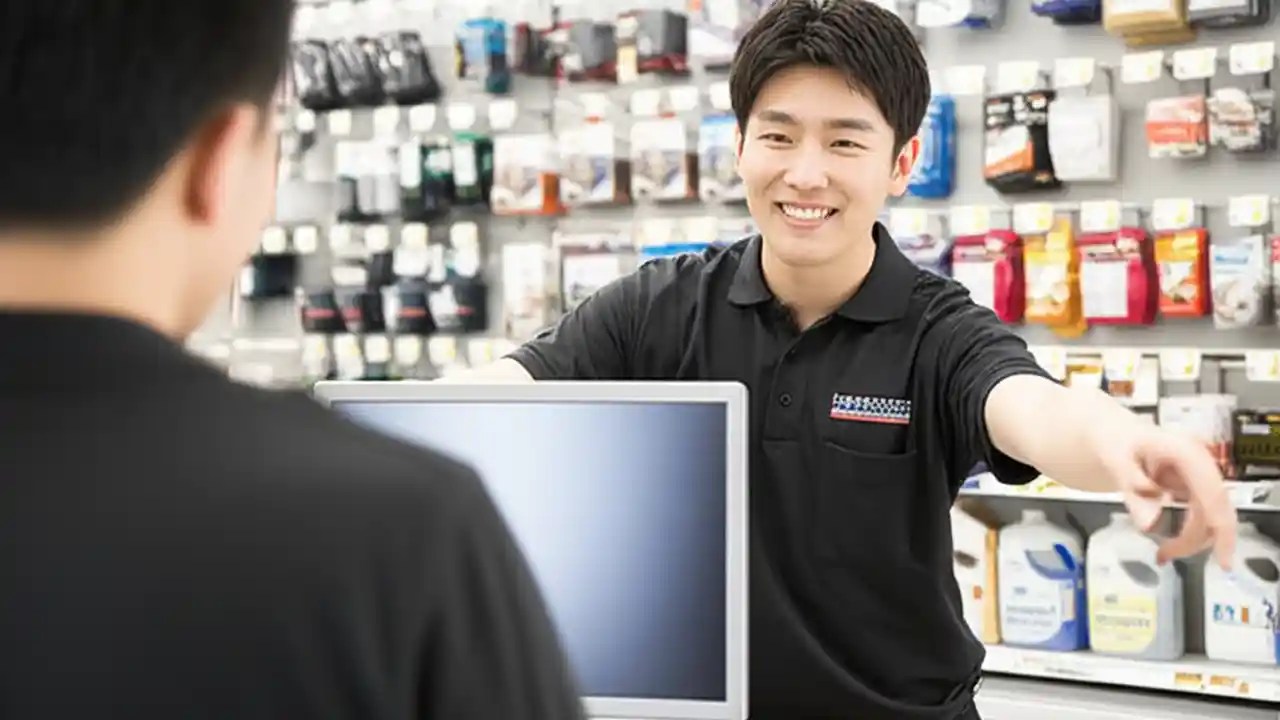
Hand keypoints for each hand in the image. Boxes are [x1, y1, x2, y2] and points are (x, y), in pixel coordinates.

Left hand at [1111, 426, 1236, 569]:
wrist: (1117, 436)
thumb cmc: (1115, 444)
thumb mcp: (1113, 460)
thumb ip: (1131, 486)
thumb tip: (1150, 523)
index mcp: (1187, 452)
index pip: (1212, 494)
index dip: (1220, 527)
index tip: (1223, 561)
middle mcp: (1202, 464)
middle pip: (1214, 511)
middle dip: (1194, 540)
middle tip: (1164, 557)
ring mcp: (1202, 477)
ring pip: (1208, 518)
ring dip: (1188, 540)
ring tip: (1161, 553)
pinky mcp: (1198, 489)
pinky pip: (1200, 517)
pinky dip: (1186, 534)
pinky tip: (1167, 546)